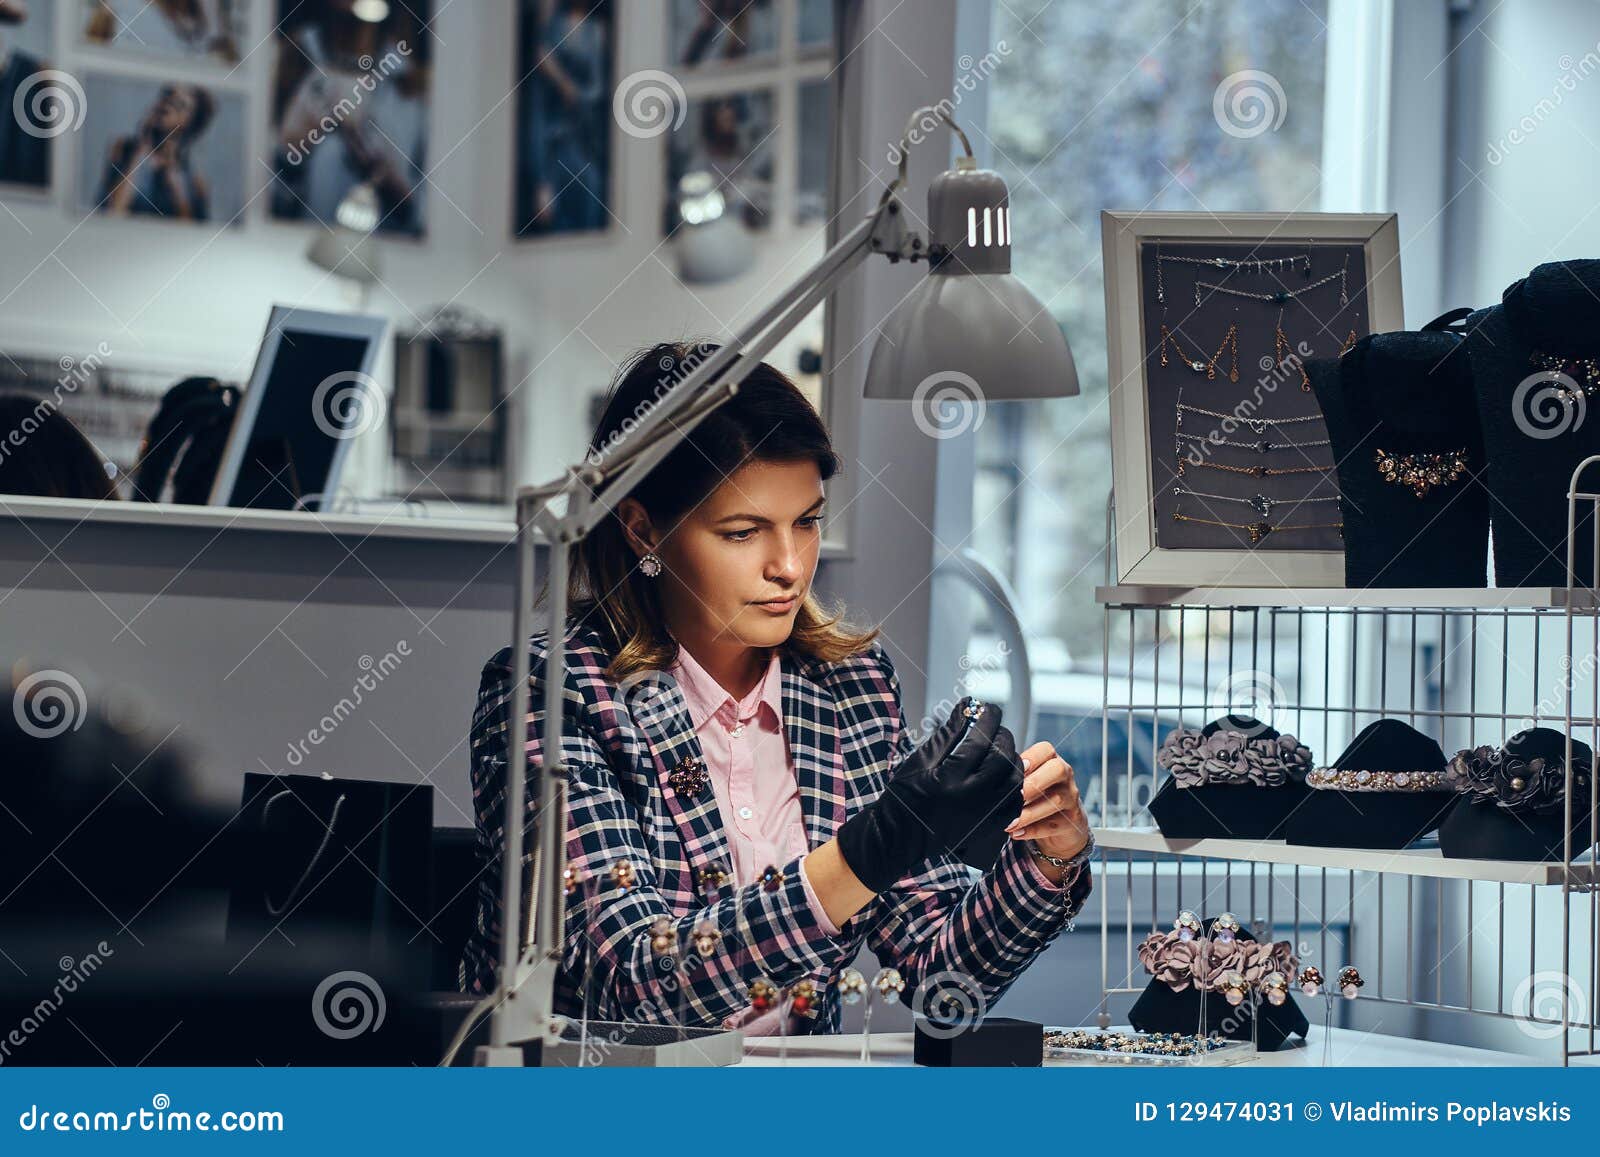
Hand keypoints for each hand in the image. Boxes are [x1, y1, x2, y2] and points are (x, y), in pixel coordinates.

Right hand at [834, 699, 1022, 891]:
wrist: (899, 837)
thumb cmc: (904, 796)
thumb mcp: (921, 760)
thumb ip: (949, 733)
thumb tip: (968, 705)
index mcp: (950, 780)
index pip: (981, 741)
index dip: (988, 719)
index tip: (989, 708)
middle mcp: (971, 800)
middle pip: (1003, 760)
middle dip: (1003, 737)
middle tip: (993, 728)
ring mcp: (983, 817)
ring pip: (1015, 781)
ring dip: (1012, 759)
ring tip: (999, 749)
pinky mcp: (987, 828)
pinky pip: (1014, 803)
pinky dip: (1014, 784)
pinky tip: (1003, 773)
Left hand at [1005, 742, 1089, 860]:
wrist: (1064, 825)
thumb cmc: (1037, 797)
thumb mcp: (1029, 781)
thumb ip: (1015, 776)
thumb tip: (989, 777)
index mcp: (1052, 761)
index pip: (1046, 750)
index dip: (1031, 758)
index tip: (1016, 768)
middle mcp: (1066, 776)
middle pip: (1058, 770)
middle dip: (1033, 783)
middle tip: (1014, 796)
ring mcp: (1071, 799)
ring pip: (1055, 800)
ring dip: (1028, 813)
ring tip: (1008, 822)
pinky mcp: (1072, 821)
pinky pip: (1053, 825)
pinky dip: (1032, 830)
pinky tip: (1016, 833)